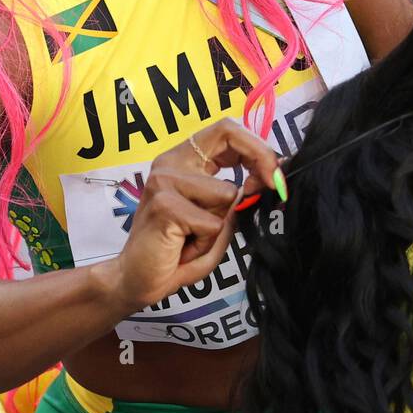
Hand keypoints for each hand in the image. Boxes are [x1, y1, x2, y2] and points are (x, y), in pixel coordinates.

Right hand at [103, 119, 282, 312]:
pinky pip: (213, 223)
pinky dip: (206, 242)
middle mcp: (170, 162)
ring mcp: (164, 181)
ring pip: (227, 193)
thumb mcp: (217, 220)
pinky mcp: (164, 205)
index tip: (275, 173)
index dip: (257, 147)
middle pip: (227, 133)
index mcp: (183, 160)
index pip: (226, 130)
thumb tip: (269, 177)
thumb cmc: (177, 252)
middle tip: (271, 186)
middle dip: (259, 157)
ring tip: (194, 238)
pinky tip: (183, 248)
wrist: (137, 281)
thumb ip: (236, 198)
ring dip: (220, 225)